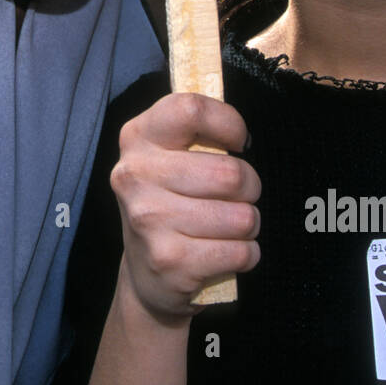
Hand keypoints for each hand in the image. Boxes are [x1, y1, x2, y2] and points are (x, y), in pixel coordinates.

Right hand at [110, 93, 259, 323]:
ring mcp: (149, 220)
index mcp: (138, 138)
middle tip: (236, 196)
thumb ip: (197, 131)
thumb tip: (237, 125)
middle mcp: (135, 175)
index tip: (236, 143)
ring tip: (226, 227)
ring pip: (243, 217)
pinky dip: (246, 255)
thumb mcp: (170, 157)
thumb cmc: (172, 203)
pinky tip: (223, 253)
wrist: (147, 274)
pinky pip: (241, 252)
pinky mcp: (169, 261)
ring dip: (248, 225)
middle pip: (231, 173)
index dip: (228, 123)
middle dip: (250, 187)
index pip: (191, 110)